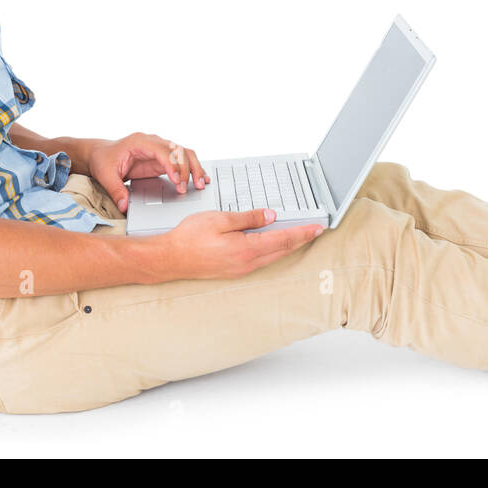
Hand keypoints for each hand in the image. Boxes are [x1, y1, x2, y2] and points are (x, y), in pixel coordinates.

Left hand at [88, 132, 209, 212]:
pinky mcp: (163, 158)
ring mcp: (160, 149)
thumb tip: (124, 206)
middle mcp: (153, 142)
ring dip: (194, 167)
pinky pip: (182, 160)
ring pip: (184, 153)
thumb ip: (116, 191)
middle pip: (178, 150)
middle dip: (187, 168)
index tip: (177, 181)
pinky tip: (201, 178)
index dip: (172, 165)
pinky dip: (193, 168)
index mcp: (139, 141)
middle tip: (189, 187)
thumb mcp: (105, 175)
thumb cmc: (103, 160)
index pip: (162, 151)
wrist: (101, 154)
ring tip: (201, 183)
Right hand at [164, 207, 323, 278]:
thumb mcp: (220, 220)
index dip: (302, 233)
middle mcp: (247, 263)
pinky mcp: (234, 270)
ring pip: (273, 256)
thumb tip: (269, 216)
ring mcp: (241, 269)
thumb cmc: (189, 238)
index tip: (317, 228)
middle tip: (316, 231)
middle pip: (282, 250)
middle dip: (301, 240)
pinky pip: (262, 260)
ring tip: (301, 236)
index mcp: (246, 249)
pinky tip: (275, 245)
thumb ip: (247, 218)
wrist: (170, 259)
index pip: (283, 239)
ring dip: (289, 246)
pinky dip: (274, 251)